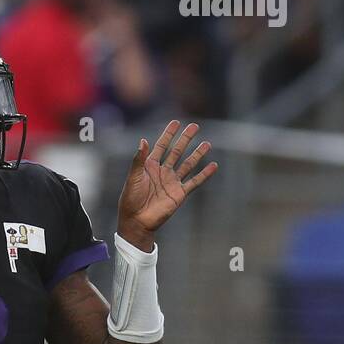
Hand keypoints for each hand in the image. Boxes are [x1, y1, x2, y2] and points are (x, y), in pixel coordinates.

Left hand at [117, 120, 216, 249]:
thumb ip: (139, 160)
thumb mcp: (134, 177)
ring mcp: (172, 182)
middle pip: (177, 152)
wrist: (137, 221)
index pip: (161, 146)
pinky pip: (194, 182)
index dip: (168, 134)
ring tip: (207, 144)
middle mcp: (163, 172)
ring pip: (188, 164)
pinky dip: (204, 174)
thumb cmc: (131, 200)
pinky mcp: (179, 194)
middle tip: (195, 126)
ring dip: (197, 154)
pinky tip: (213, 166)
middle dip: (185, 139)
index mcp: (150, 166)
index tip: (176, 122)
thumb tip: (143, 140)